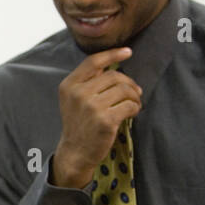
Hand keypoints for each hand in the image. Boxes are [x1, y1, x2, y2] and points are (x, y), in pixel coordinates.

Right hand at [51, 47, 141, 189]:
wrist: (75, 153)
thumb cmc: (79, 124)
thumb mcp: (73, 99)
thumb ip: (87, 81)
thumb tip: (114, 65)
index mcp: (69, 85)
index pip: (93, 62)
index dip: (113, 54)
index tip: (128, 51)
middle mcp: (78, 94)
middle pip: (114, 76)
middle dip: (129, 83)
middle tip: (135, 92)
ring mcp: (92, 107)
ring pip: (124, 90)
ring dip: (135, 96)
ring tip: (134, 103)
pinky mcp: (105, 120)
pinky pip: (129, 105)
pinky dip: (135, 108)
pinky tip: (132, 113)